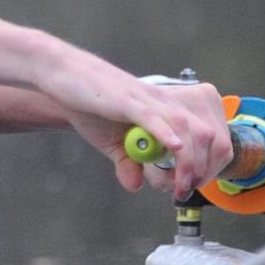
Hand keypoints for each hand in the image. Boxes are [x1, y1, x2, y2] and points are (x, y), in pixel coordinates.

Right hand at [32, 45, 230, 198]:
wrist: (61, 73)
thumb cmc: (86, 102)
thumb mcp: (109, 141)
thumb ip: (126, 162)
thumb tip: (136, 186)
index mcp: (163, 108)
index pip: (201, 135)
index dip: (203, 164)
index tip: (188, 186)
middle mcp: (161, 101)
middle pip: (203, 133)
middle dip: (201, 168)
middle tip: (183, 191)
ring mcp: (145, 99)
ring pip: (184, 128)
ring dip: (187, 161)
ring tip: (178, 184)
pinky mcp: (126, 99)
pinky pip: (153, 116)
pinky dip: (167, 133)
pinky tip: (175, 147)